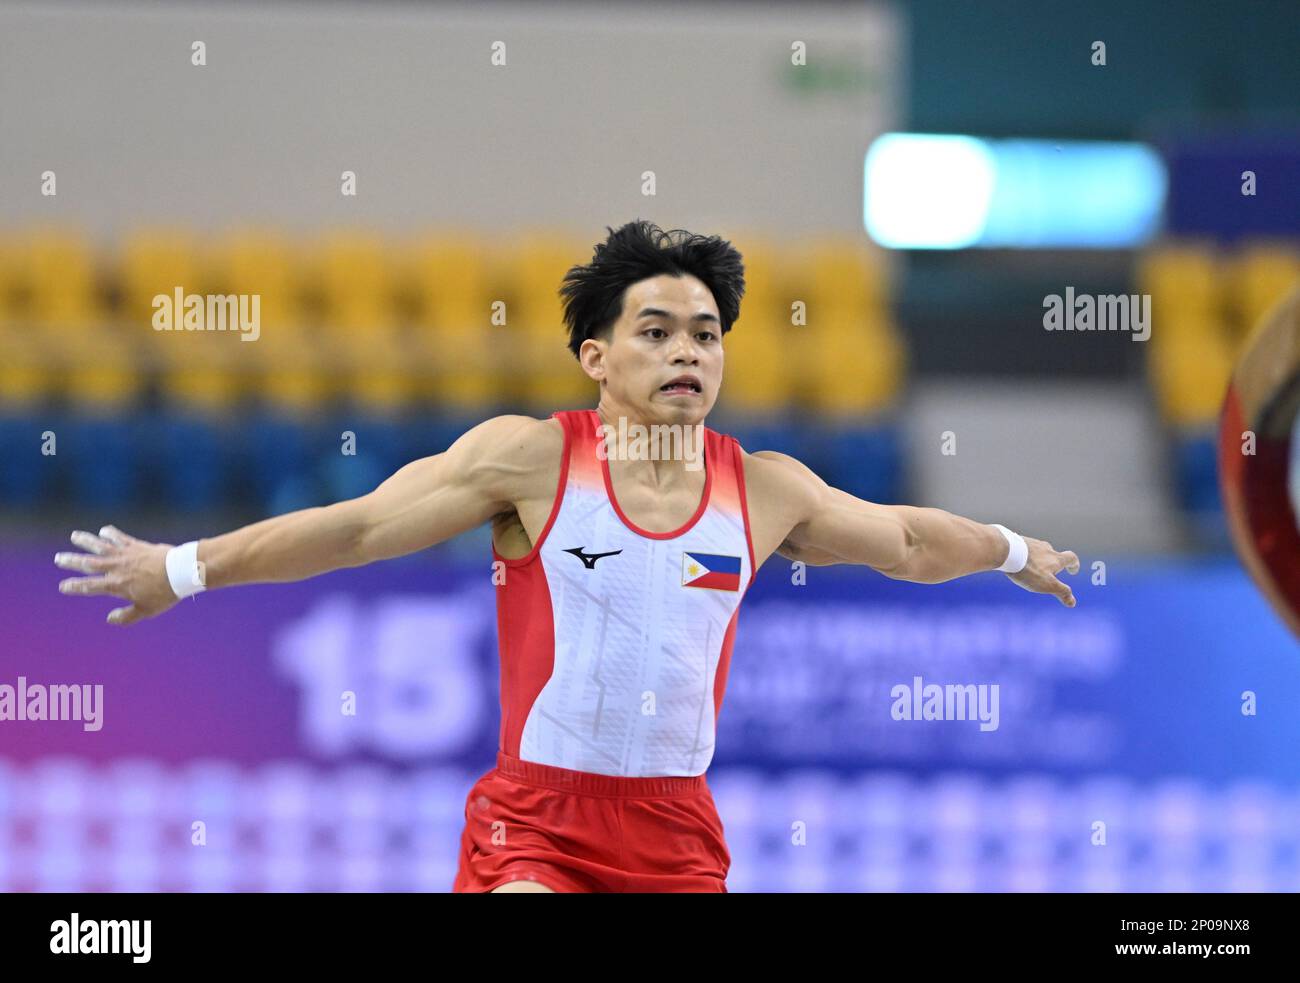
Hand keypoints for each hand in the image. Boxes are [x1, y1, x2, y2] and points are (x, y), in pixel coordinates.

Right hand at [54, 526, 179, 625]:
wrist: (182, 571)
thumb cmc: (165, 592)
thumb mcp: (146, 610)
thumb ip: (126, 616)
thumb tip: (109, 619)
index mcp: (116, 585)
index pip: (89, 586)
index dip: (75, 586)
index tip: (62, 586)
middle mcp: (117, 567)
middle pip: (90, 563)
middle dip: (72, 561)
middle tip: (59, 558)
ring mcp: (127, 554)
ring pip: (102, 546)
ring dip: (87, 541)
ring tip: (74, 535)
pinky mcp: (138, 546)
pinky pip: (121, 538)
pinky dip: (111, 534)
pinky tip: (103, 530)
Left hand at [1006, 536, 1079, 606]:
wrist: (1005, 551)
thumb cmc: (1028, 569)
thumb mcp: (1048, 585)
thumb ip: (1062, 592)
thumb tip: (1072, 602)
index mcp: (1056, 558)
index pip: (1071, 558)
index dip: (1074, 565)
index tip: (1072, 570)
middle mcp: (1045, 548)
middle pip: (1054, 554)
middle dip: (1054, 564)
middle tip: (1049, 573)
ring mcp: (1031, 543)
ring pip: (1039, 551)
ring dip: (1038, 559)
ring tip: (1031, 568)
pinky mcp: (1018, 541)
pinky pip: (1024, 549)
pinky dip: (1024, 556)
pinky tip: (1017, 562)